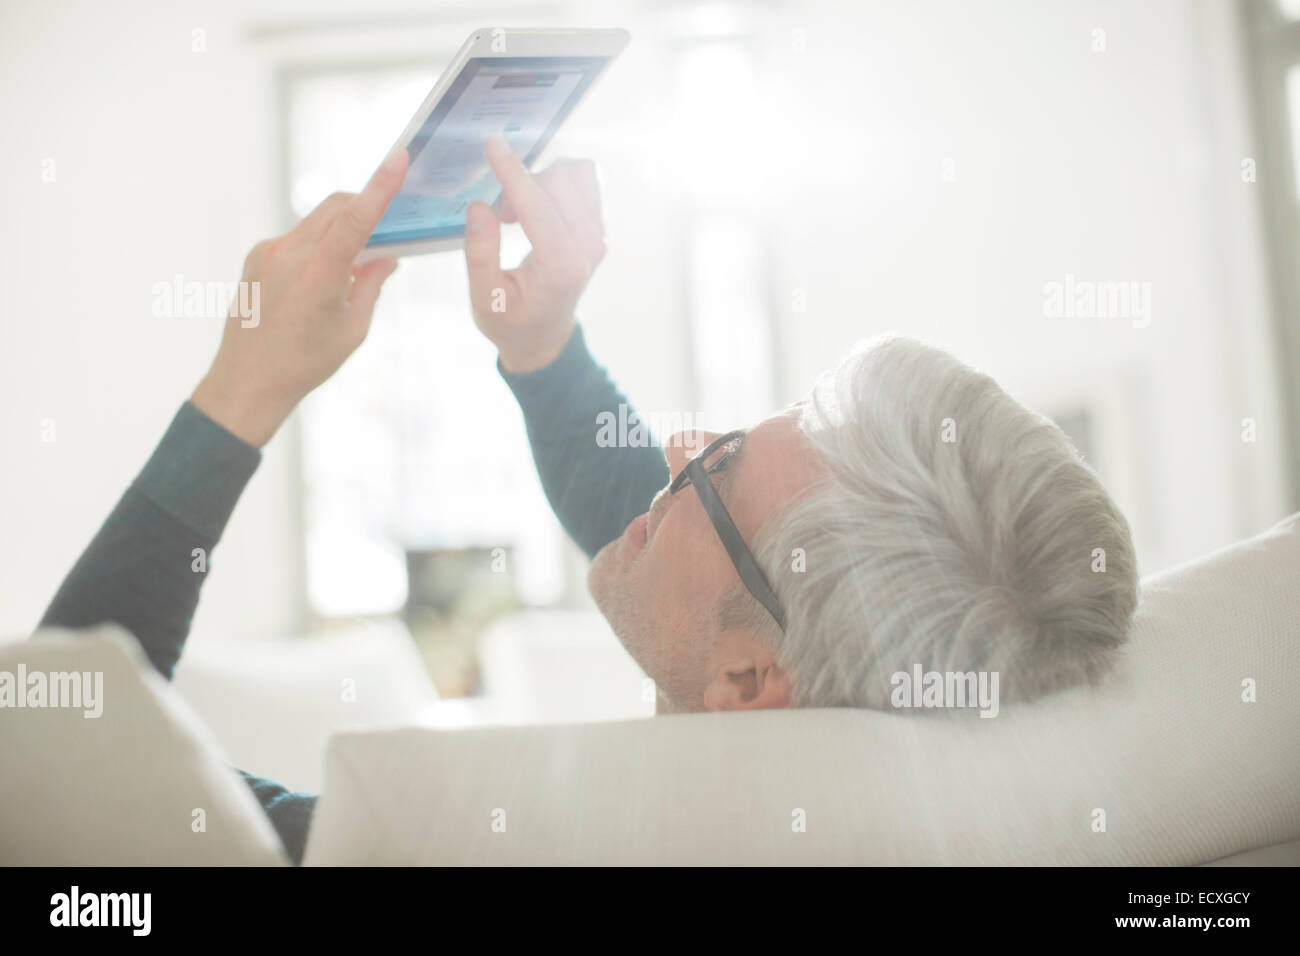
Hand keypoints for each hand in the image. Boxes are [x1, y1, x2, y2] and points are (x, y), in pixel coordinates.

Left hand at [191, 148, 409, 446]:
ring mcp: (268, 252)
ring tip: (355, 267)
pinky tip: (324, 280)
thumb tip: (387, 256)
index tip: (398, 157)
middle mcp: (289, 254)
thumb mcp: (353, 328)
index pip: (356, 218)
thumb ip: (372, 284)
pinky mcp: (256, 256)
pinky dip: (320, 246)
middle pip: (336, 207)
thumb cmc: (304, 363)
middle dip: (366, 206)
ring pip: (317, 222)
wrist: (246, 382)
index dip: (381, 186)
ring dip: (343, 230)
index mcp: (319, 274)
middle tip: (390, 225)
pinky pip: (298, 238)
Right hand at [465, 136, 605, 373]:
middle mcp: (587, 248)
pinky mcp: (597, 227)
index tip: (493, 145)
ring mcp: (597, 236)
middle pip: (559, 183)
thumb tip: (479, 206)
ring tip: (518, 213)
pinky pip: (583, 181)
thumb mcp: (484, 299)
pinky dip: (554, 183)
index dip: (513, 174)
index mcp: (561, 268)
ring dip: (540, 181)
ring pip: (576, 175)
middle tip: (502, 215)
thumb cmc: (511, 322)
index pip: (539, 208)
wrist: (543, 337)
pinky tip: (535, 208)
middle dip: (522, 185)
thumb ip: (479, 254)